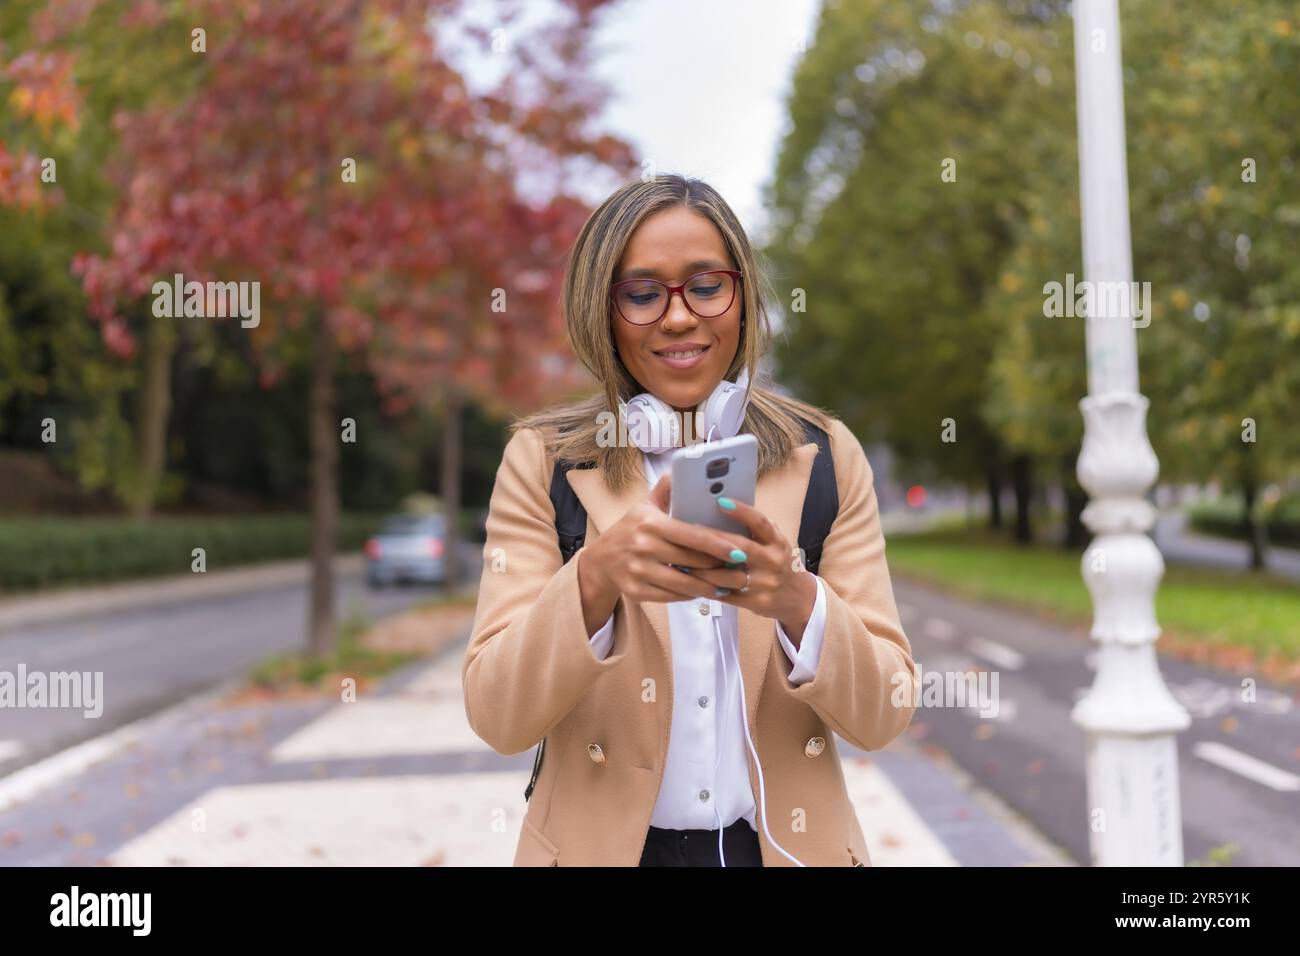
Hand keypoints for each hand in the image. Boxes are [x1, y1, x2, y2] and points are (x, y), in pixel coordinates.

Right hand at [577, 471, 768, 630]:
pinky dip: (690, 595)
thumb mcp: (644, 506)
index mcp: (650, 524)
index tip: (738, 551)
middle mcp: (643, 548)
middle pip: (692, 561)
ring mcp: (639, 572)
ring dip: (710, 587)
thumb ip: (666, 489)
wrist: (601, 560)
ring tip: (727, 585)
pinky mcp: (637, 592)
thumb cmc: (630, 529)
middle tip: (740, 571)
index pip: (692, 536)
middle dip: (720, 568)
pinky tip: (703, 590)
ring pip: (685, 584)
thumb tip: (683, 468)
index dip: (718, 545)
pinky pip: (672, 596)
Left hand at [687, 495, 817, 639]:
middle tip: (686, 531)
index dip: (741, 511)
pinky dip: (707, 588)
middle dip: (712, 540)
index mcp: (777, 542)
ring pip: (728, 575)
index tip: (720, 501)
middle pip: (740, 547)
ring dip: (702, 569)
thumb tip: (726, 506)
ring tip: (680, 559)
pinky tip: (690, 581)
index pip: (760, 523)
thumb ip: (756, 529)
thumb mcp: (775, 543)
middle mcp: (773, 561)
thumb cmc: (778, 563)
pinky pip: (726, 595)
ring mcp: (765, 584)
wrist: (798, 598)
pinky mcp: (755, 602)